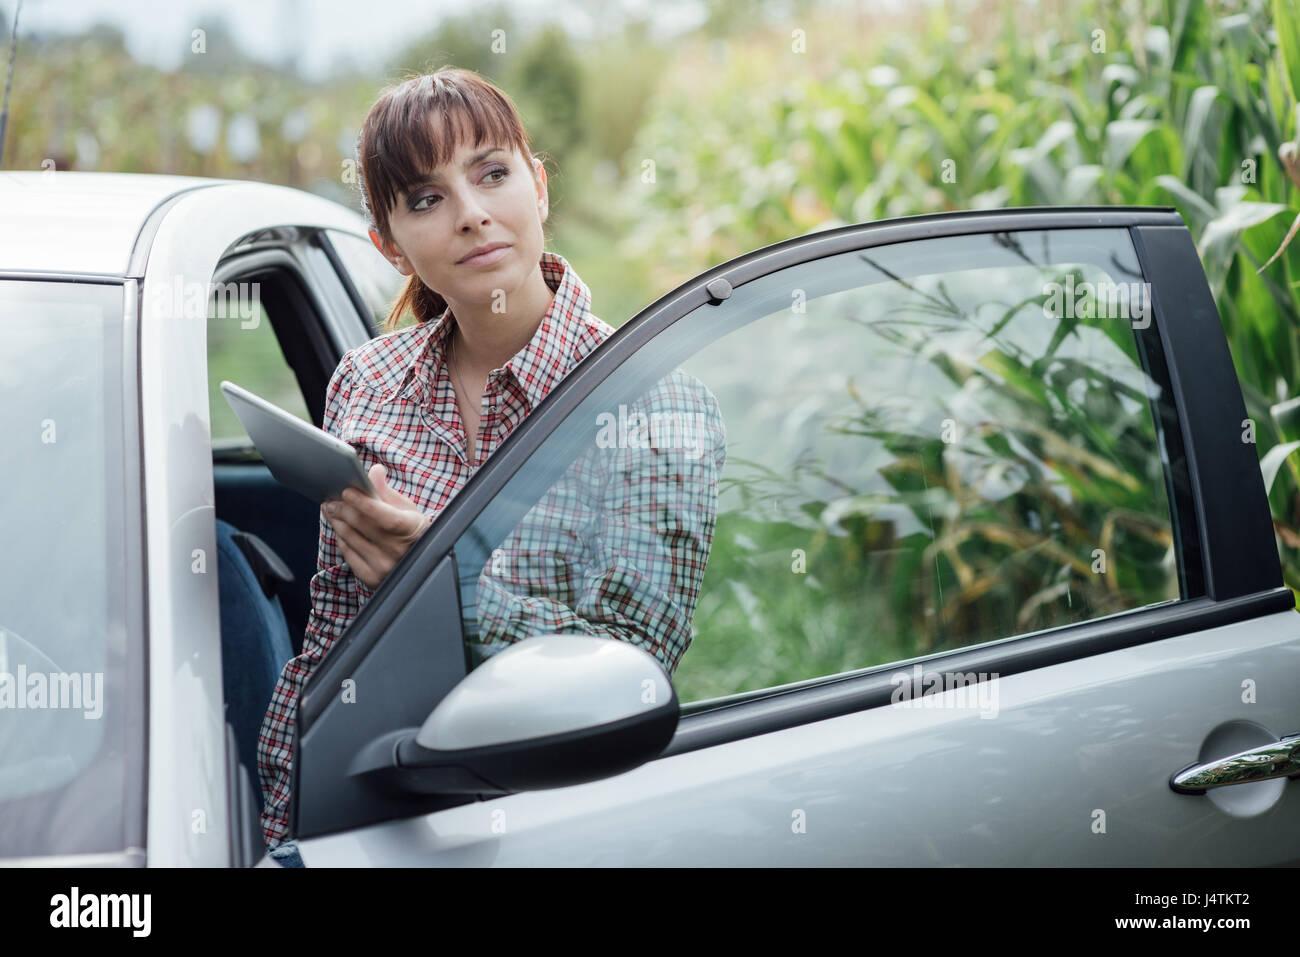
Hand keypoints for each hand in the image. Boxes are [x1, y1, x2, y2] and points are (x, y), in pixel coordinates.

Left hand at [323, 464, 429, 590]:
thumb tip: (374, 471)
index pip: (383, 516)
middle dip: (342, 509)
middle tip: (331, 501)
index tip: (347, 491)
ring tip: (332, 511)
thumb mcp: (407, 509)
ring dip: (337, 522)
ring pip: (351, 538)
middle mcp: (398, 550)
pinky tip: (340, 529)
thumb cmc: (411, 531)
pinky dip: (342, 539)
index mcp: (410, 529)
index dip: (362, 503)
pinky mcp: (372, 578)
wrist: (420, 561)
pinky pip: (348, 554)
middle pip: (361, 525)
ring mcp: (384, 566)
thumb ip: (387, 491)